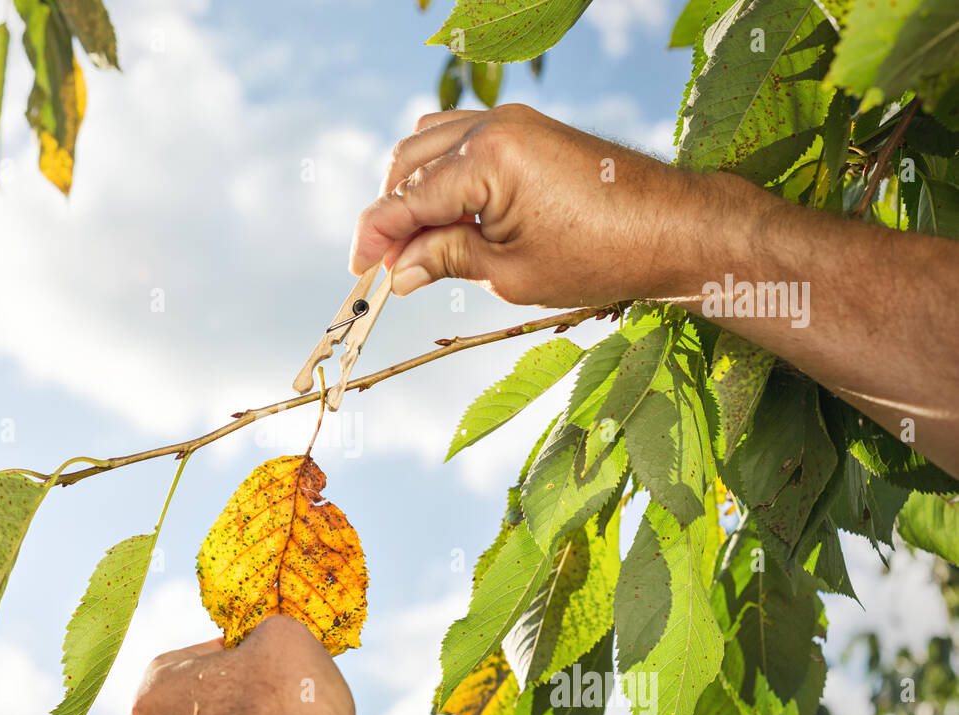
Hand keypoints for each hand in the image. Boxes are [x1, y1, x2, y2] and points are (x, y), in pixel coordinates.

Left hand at [131, 614, 394, 714]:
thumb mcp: (285, 635)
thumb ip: (267, 627)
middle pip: (211, 698)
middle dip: (249, 693)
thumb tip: (266, 638)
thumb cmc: (285, 711)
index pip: (208, 651)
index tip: (277, 661)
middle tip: (288, 694)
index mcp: (154, 688)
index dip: (250, 650)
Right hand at [351, 103, 719, 306]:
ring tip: (419, 244)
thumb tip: (397, 272)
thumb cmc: (600, 256)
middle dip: (390, 215)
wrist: (674, 229)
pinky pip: (462, 140)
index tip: (358, 274)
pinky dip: (443, 174)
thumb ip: (444, 260)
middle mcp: (494, 126)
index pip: (405, 200)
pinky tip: (452, 215)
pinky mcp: (527, 128)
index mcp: (486, 159)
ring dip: (413, 190)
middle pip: (408, 164)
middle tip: (388, 266)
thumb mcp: (509, 273)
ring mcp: (512, 120)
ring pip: (429, 144)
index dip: (374, 240)